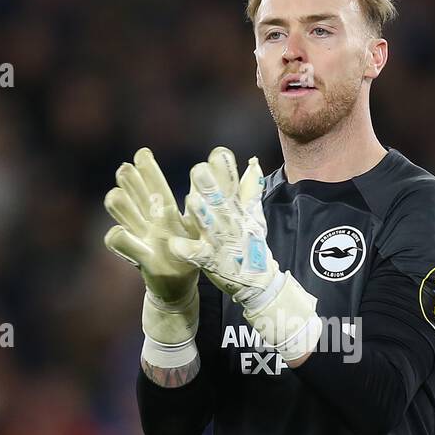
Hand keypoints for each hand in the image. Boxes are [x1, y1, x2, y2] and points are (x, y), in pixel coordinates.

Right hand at [103, 147, 203, 307]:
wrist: (180, 284)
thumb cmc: (193, 250)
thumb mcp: (203, 224)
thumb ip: (212, 195)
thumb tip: (223, 158)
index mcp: (164, 210)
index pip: (155, 185)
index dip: (148, 170)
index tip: (143, 154)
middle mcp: (148, 220)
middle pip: (135, 194)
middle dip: (130, 182)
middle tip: (127, 169)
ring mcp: (141, 237)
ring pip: (123, 214)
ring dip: (121, 205)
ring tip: (116, 195)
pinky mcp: (140, 259)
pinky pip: (121, 245)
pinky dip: (119, 239)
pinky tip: (117, 233)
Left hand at [170, 147, 321, 359]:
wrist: (259, 281)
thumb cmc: (251, 244)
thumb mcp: (254, 215)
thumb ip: (250, 188)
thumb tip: (253, 162)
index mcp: (237, 210)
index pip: (232, 185)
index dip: (225, 170)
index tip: (218, 153)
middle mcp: (230, 223)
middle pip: (220, 202)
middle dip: (210, 187)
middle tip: (199, 169)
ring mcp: (221, 242)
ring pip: (210, 225)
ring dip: (201, 214)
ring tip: (191, 202)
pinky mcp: (212, 261)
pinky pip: (198, 255)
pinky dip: (188, 251)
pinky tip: (175, 245)